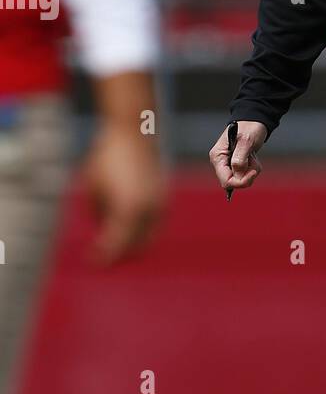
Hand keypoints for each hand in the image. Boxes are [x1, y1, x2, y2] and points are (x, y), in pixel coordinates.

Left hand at [81, 123, 166, 264]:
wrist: (136, 131)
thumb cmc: (109, 157)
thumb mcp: (94, 187)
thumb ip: (98, 213)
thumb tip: (102, 230)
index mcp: (128, 210)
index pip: (115, 245)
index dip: (102, 257)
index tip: (92, 262)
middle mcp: (148, 211)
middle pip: (136, 247)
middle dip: (120, 254)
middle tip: (103, 255)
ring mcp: (160, 204)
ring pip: (148, 236)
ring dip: (132, 241)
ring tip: (113, 235)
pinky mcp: (165, 197)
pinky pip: (154, 222)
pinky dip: (141, 228)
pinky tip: (127, 221)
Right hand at [209, 120, 266, 193]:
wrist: (254, 121)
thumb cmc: (249, 127)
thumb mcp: (246, 141)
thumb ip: (240, 159)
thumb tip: (237, 174)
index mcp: (218, 157)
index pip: (225, 181)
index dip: (240, 181)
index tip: (253, 173)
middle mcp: (220, 163)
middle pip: (233, 182)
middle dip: (247, 175)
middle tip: (253, 161)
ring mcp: (228, 164)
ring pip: (241, 179)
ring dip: (251, 171)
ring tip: (252, 156)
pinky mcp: (236, 165)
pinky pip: (245, 175)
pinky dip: (252, 169)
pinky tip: (252, 157)